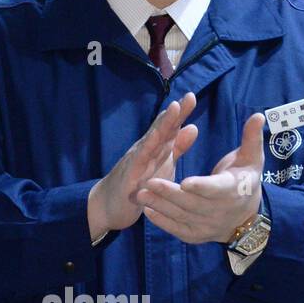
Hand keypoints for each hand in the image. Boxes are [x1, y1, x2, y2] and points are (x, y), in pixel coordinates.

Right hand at [87, 93, 197, 237]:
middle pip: (163, 128)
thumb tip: (193, 126)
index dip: (181, 113)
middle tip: (189, 96)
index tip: (192, 97)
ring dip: (163, 124)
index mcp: (158, 147)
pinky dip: (147, 147)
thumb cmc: (140, 184)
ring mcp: (137, 160)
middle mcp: (147, 149)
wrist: (110, 206)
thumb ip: (177, 147)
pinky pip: (139, 159)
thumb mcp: (164, 165)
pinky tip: (155, 136)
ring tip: (174, 108)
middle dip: (175, 113)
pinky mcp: (129, 175)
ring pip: (152, 139)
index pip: (171, 128)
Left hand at [136, 111, 264, 243]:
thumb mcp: (252, 160)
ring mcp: (207, 226)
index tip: (185, 182)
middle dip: (169, 194)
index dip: (201, 187)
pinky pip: (177, 229)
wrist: (246, 219)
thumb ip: (251, 138)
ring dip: (160, 206)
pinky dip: (162, 222)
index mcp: (232, 190)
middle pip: (192, 203)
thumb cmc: (246, 181)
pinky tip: (148, 211)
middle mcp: (219, 211)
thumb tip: (258, 115)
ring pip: (181, 216)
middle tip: (149, 182)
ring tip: (141, 194)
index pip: (215, 189)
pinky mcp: (196, 235)